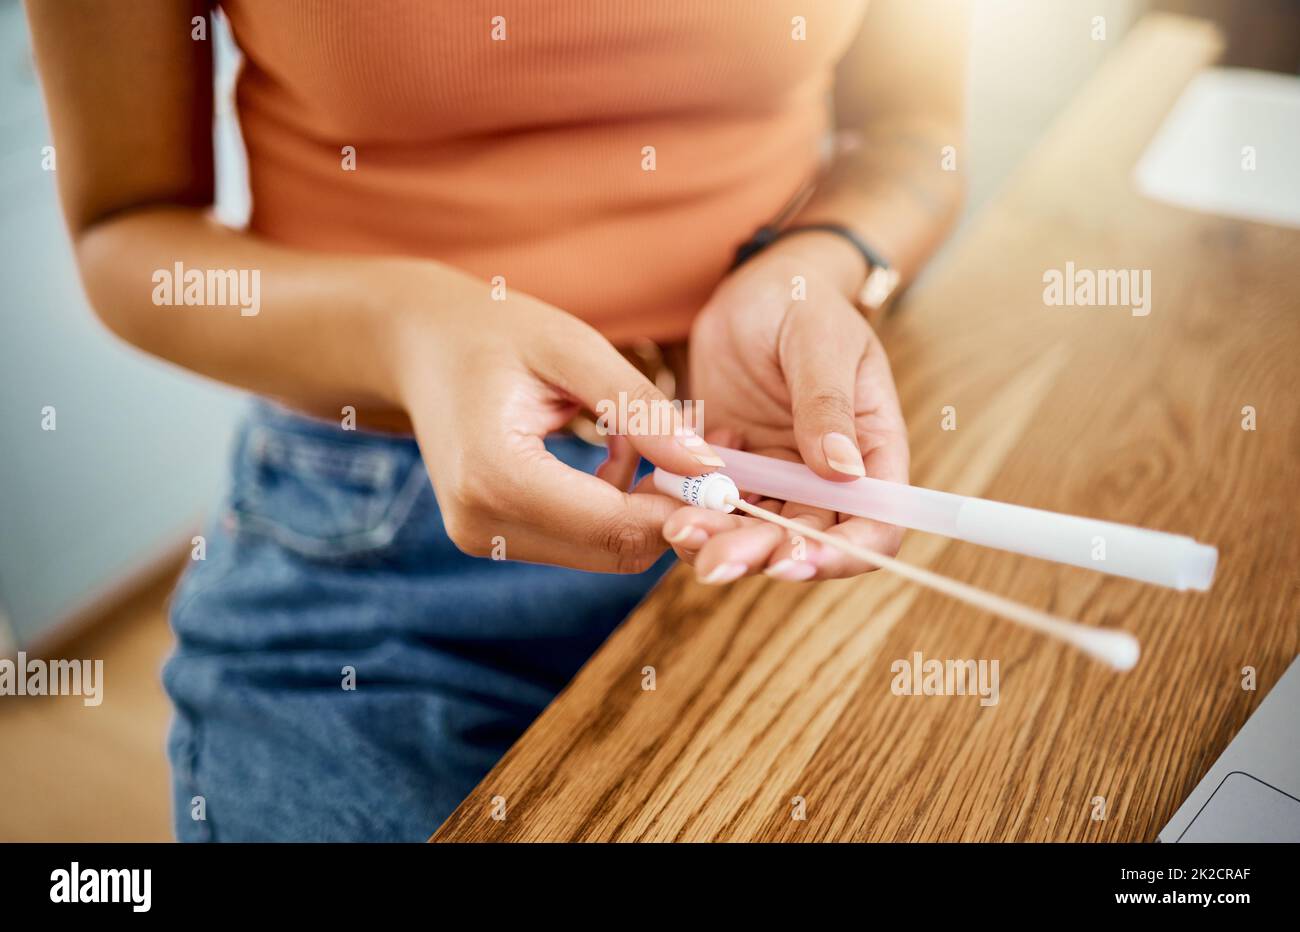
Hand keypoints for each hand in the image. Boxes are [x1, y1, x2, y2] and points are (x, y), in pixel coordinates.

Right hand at [394, 278, 724, 572]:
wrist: (419, 343)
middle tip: (693, 451)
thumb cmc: (495, 332)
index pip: (613, 527)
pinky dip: (613, 508)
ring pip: (603, 553)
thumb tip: (709, 469)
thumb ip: (640, 410)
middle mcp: (482, 523)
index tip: (723, 472)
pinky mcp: (492, 539)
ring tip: (633, 438)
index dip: (679, 509)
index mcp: (496, 476)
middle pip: (613, 552)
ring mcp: (482, 538)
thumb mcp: (573, 349)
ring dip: (638, 507)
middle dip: (665, 511)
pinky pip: (580, 543)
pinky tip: (611, 454)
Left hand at [667, 232, 909, 581]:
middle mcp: (828, 479)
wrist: (752, 290)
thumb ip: (828, 403)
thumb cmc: (802, 302)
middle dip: (760, 555)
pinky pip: (712, 508)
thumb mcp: (819, 340)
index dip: (838, 556)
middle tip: (713, 560)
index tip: (791, 561)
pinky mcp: (734, 471)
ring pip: (754, 534)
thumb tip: (844, 470)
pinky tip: (663, 489)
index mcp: (871, 451)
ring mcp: (777, 478)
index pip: (874, 527)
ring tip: (678, 529)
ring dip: (718, 542)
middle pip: (804, 542)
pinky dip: (688, 510)